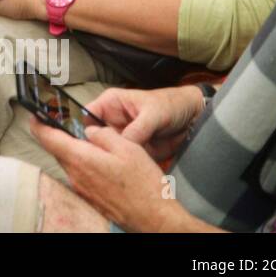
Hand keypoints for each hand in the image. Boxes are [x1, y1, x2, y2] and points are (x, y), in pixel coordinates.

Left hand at [30, 118, 184, 231]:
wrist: (154, 218)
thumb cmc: (144, 185)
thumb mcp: (127, 147)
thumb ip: (102, 134)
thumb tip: (89, 130)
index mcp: (80, 159)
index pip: (48, 138)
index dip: (38, 124)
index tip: (34, 115)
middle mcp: (75, 175)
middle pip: (58, 150)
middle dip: (60, 136)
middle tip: (67, 124)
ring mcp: (81, 189)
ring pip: (70, 163)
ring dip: (75, 151)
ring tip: (93, 144)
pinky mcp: (89, 198)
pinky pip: (80, 175)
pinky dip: (84, 165)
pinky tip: (101, 163)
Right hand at [84, 86, 203, 159]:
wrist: (193, 119)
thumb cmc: (171, 105)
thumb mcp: (153, 113)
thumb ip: (137, 129)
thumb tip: (121, 145)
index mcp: (110, 104)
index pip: (87, 115)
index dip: (83, 129)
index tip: (86, 145)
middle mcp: (112, 121)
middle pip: (94, 137)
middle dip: (96, 149)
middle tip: (102, 161)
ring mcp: (122, 137)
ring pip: (107, 151)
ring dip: (111, 160)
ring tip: (118, 168)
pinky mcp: (132, 151)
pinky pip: (123, 161)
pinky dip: (125, 167)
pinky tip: (128, 172)